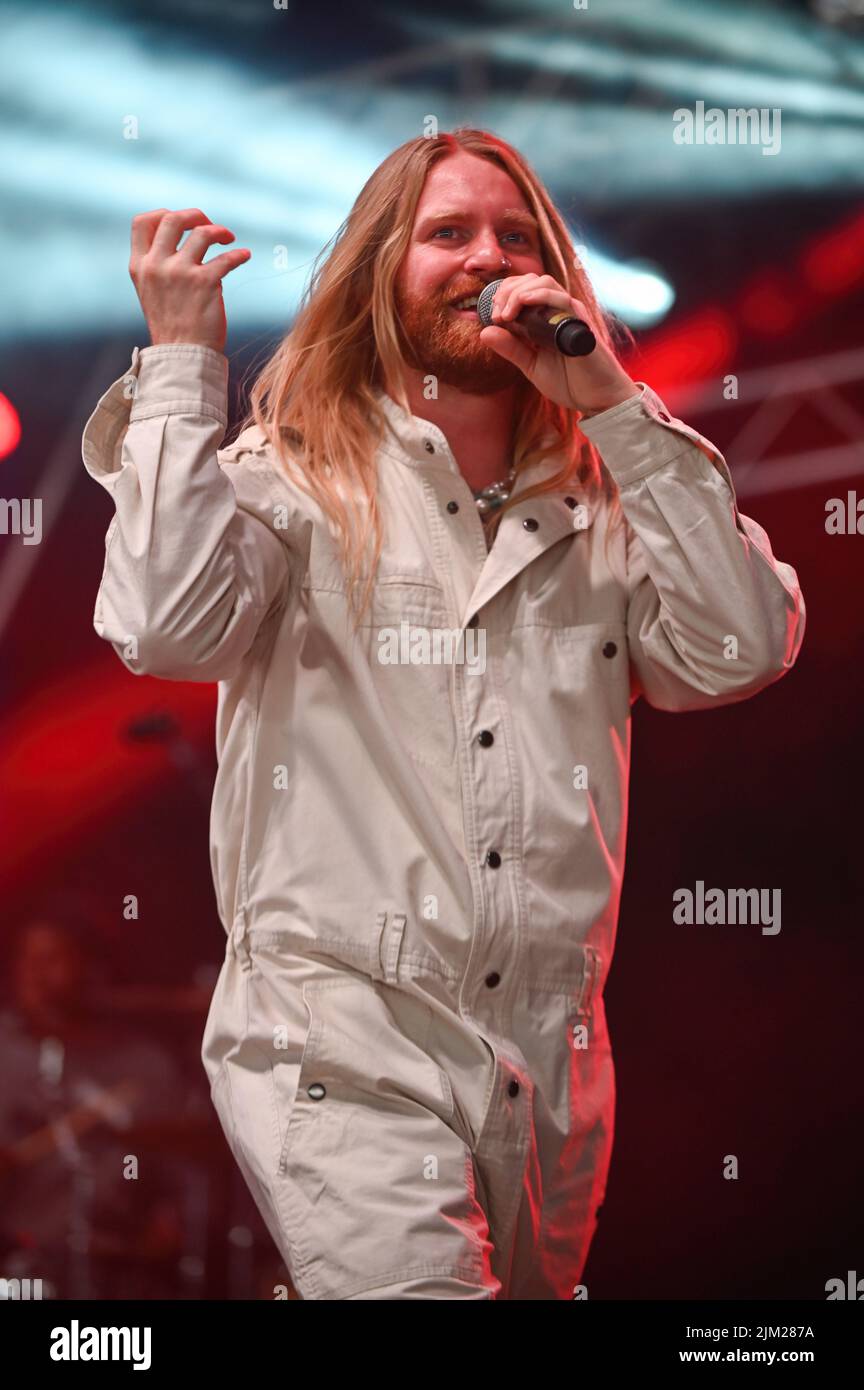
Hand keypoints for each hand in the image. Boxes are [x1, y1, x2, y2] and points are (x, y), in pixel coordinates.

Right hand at [128, 208, 250, 354]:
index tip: (181, 223)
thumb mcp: (152, 292)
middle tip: (209, 225)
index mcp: (140, 267)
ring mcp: (180, 272)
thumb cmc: (172, 326)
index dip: (163, 214)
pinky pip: (227, 257)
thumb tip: (184, 241)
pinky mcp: (205, 282)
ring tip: (228, 239)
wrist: (183, 355)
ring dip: (220, 231)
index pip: (142, 222)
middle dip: (195, 215)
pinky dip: (239, 254)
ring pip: (202, 232)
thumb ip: (159, 266)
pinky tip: (244, 255)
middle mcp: (157, 265)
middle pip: (173, 218)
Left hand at [478, 272, 639, 415]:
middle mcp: (557, 311)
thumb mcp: (530, 365)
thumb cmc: (569, 382)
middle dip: (507, 291)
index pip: (522, 289)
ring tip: (507, 313)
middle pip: (531, 280)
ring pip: (544, 282)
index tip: (492, 314)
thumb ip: (510, 348)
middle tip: (497, 314)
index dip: (503, 294)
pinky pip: (562, 298)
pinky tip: (524, 304)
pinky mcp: (580, 322)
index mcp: (545, 318)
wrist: (595, 399)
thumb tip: (484, 332)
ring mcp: (570, 314)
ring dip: (519, 292)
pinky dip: (540, 295)